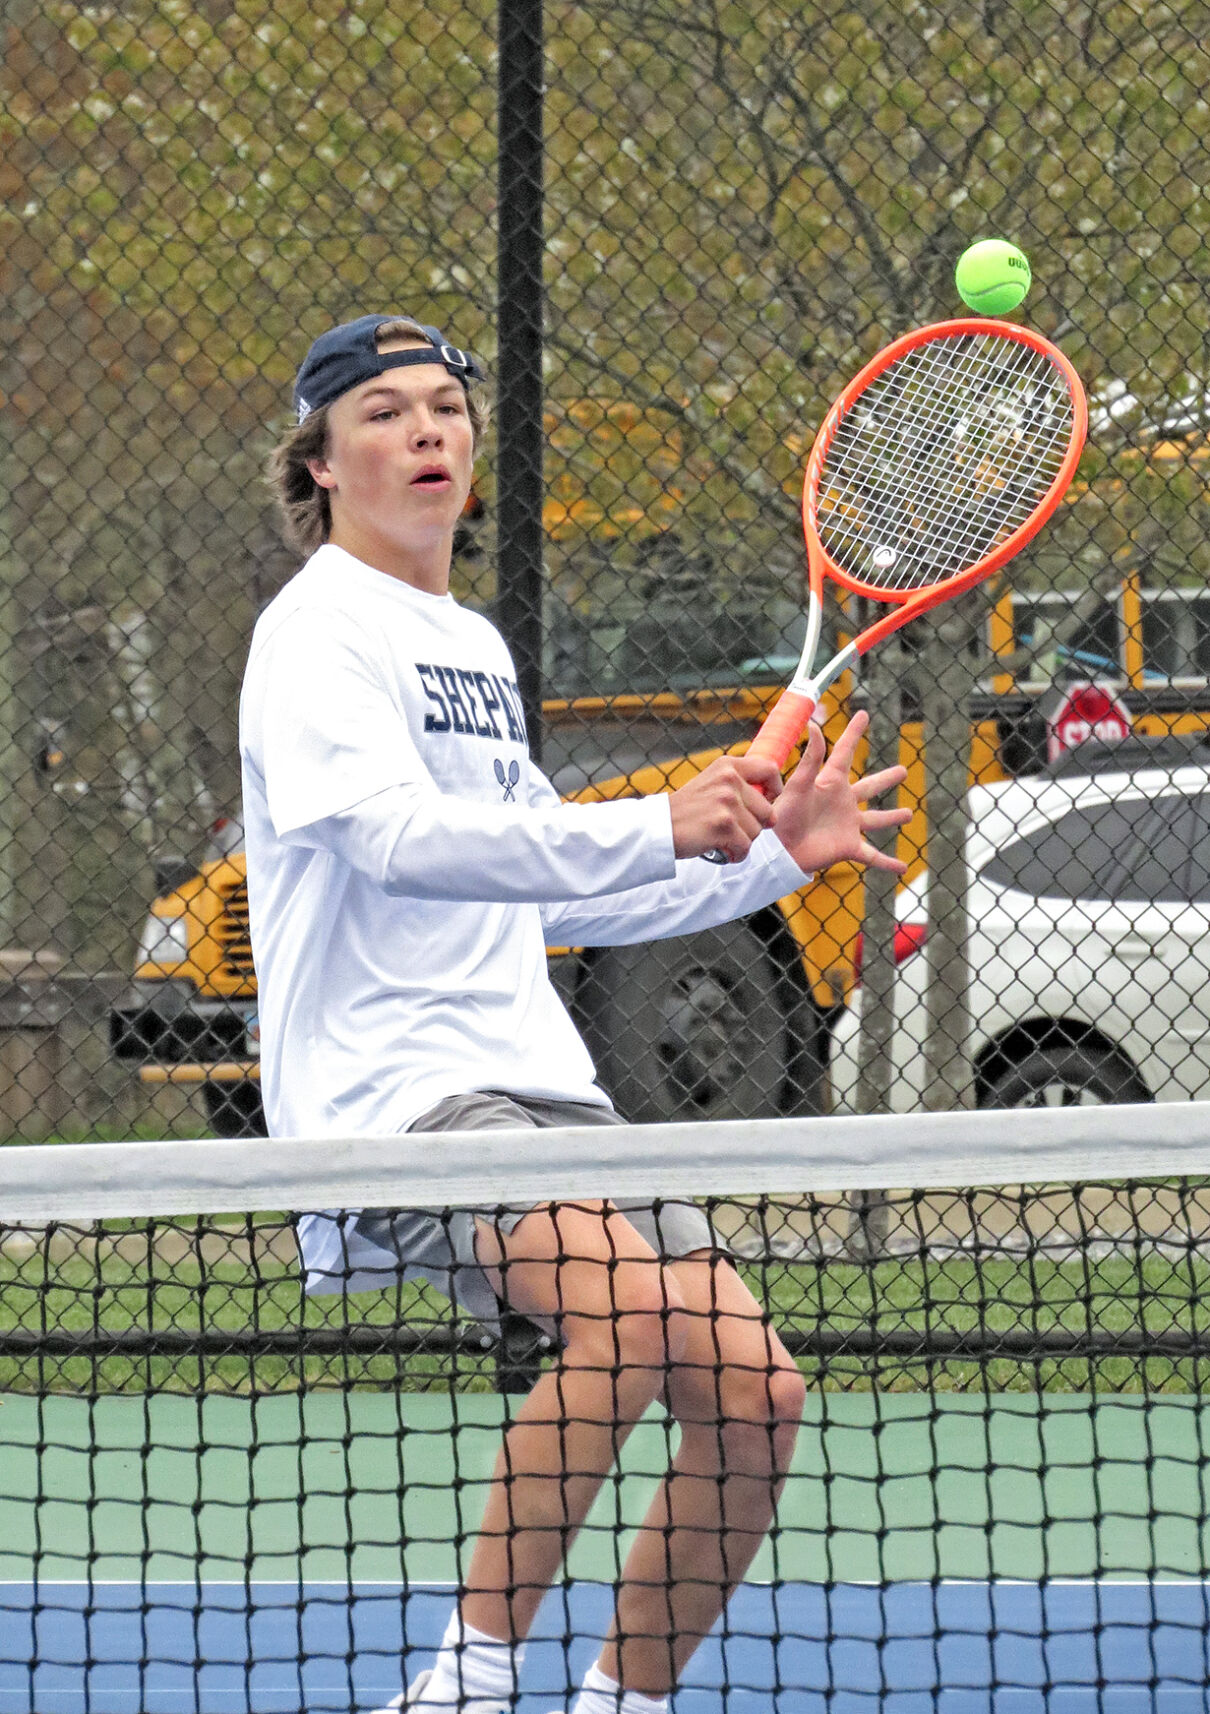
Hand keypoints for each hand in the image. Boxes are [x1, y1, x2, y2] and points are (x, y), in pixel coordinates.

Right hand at [668, 753, 782, 862]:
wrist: (658, 828)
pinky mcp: (723, 825)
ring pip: (756, 831)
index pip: (769, 770)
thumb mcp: (711, 783)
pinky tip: (721, 850)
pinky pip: (745, 847)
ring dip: (742, 841)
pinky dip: (735, 854)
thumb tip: (773, 795)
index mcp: (727, 766)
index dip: (774, 789)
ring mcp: (726, 802)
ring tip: (721, 838)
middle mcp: (729, 780)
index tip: (768, 801)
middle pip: (767, 810)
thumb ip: (738, 784)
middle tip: (731, 829)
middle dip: (753, 826)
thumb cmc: (687, 811)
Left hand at [771, 710, 910, 874]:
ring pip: (876, 820)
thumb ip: (811, 758)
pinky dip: (888, 863)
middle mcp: (842, 803)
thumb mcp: (798, 784)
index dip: (854, 733)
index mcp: (830, 783)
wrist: (777, 850)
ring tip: (908, 814)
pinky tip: (903, 868)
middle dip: (886, 780)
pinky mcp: (849, 847)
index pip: (845, 752)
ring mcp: (848, 825)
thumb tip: (814, 725)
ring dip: (892, 818)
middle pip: (869, 787)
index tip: (863, 714)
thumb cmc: (782, 815)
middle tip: (903, 771)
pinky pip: (873, 856)